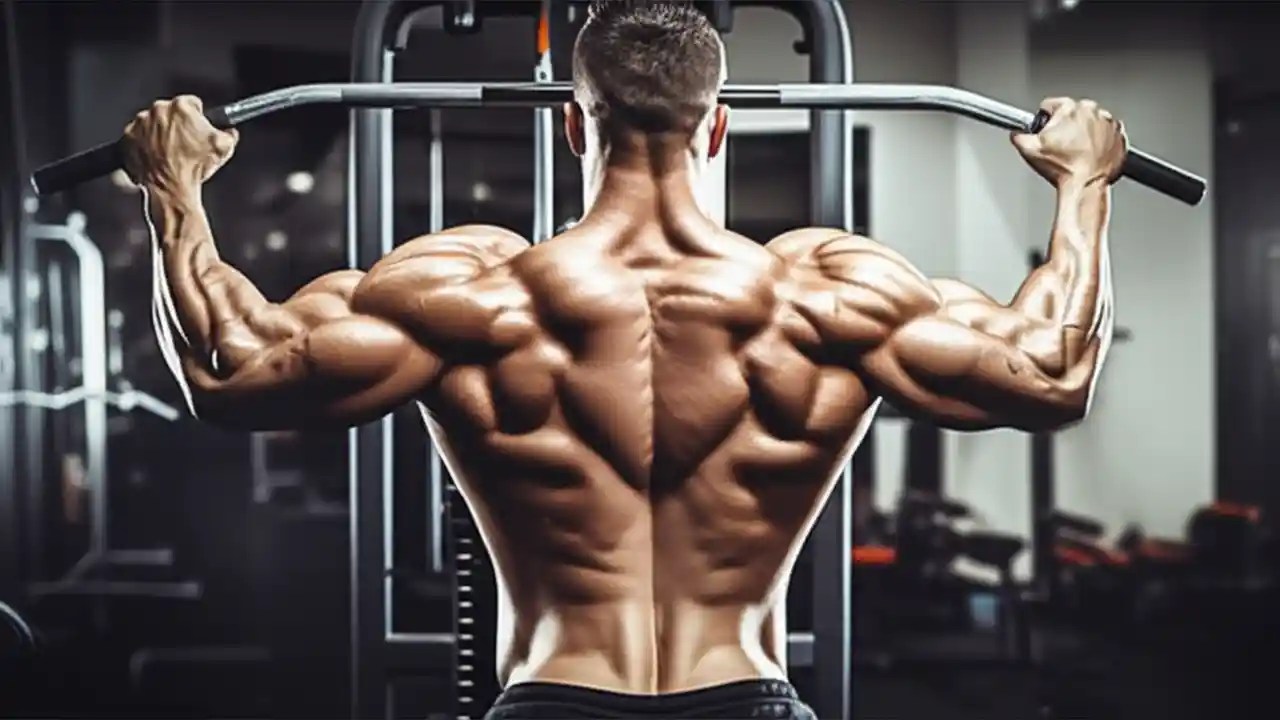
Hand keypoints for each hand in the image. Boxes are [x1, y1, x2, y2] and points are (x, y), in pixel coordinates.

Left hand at [122, 95, 238, 195]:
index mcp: (181, 107)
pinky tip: (157, 155)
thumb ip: (229, 133)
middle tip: (185, 142)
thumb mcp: (224, 148)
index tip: (197, 126)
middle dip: (178, 124)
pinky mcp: (128, 137)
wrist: (171, 188)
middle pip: (170, 111)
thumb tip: (229, 132)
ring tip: (171, 151)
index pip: (192, 103)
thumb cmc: (193, 167)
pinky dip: (145, 143)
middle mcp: (158, 110)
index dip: (197, 116)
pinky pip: (138, 135)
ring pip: (153, 122)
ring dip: (161, 132)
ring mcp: (140, 123)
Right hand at [1011, 97, 1127, 187]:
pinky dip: (1100, 141)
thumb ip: (1018, 136)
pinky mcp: (1119, 136)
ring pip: (1090, 122)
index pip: (1051, 105)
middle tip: (1061, 146)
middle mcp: (1092, 111)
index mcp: (1070, 108)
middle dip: (1066, 126)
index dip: (1045, 120)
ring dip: (1084, 133)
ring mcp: (1108, 123)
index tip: (1046, 132)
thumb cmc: (1064, 168)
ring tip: (1076, 151)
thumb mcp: (1029, 150)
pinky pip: (1107, 133)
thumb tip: (1017, 134)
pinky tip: (1090, 154)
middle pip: (1073, 112)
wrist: (1086, 186)